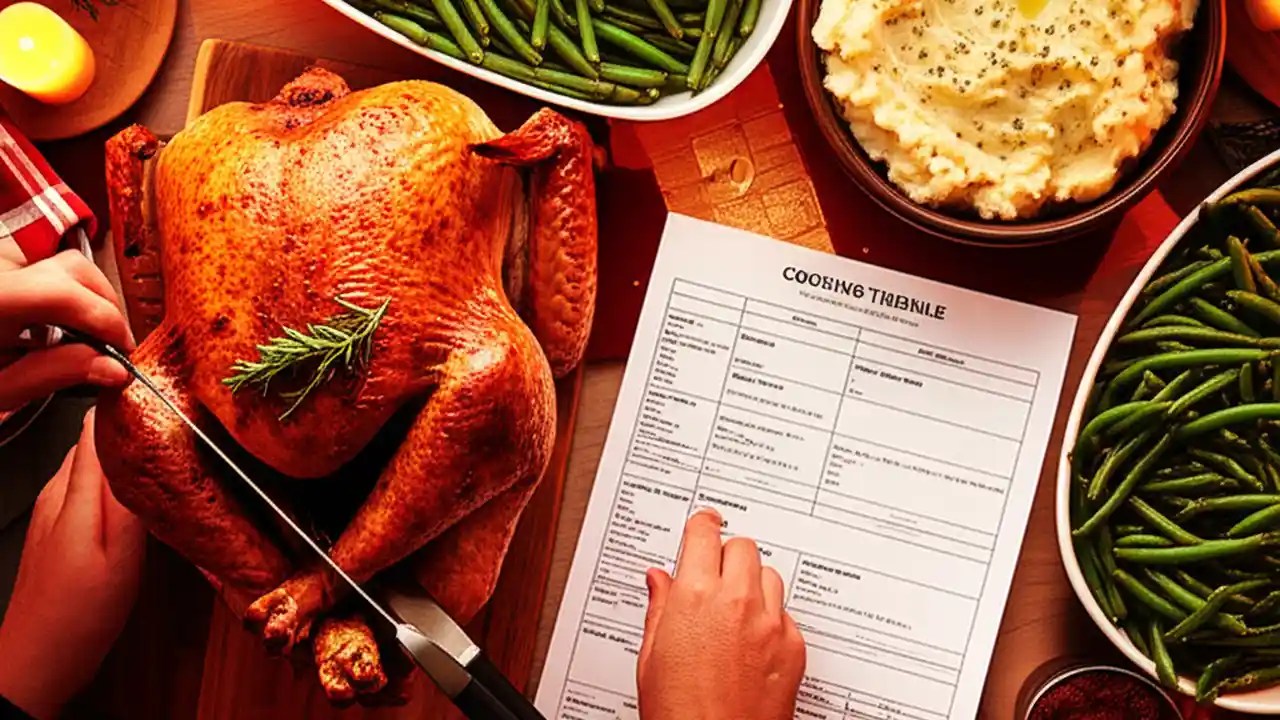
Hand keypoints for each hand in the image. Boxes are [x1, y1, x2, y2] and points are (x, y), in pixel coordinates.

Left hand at [0, 250, 133, 410]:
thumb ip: (54, 374)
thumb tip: (111, 367)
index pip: (68, 294)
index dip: (107, 321)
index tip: (123, 351)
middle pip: (73, 268)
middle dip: (104, 306)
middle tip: (111, 346)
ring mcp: (0, 272)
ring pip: (62, 265)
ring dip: (86, 298)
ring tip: (86, 339)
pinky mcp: (2, 277)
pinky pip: (42, 275)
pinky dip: (62, 297)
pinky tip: (54, 330)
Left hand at [0, 410, 145, 718]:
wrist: (37, 660)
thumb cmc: (80, 614)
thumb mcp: (120, 555)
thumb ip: (126, 497)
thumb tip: (139, 446)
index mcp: (73, 493)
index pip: (94, 427)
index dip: (124, 401)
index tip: (158, 385)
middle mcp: (57, 493)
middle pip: (94, 441)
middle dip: (129, 426)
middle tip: (176, 420)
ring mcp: (51, 511)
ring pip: (91, 465)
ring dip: (122, 454)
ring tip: (164, 451)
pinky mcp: (54, 529)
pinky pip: (86, 488)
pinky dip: (112, 481)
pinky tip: (136, 494)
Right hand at [637, 508, 805, 719]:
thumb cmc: (679, 714)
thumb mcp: (652, 657)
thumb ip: (660, 608)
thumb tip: (659, 580)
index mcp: (694, 597)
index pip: (704, 533)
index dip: (702, 526)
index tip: (703, 525)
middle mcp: (736, 603)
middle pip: (742, 546)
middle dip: (726, 554)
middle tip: (714, 572)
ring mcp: (770, 624)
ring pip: (769, 575)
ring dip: (752, 583)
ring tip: (734, 609)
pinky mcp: (793, 647)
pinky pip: (786, 613)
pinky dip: (771, 618)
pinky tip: (751, 641)